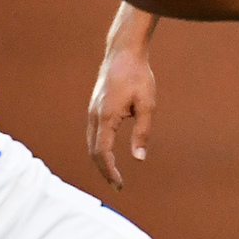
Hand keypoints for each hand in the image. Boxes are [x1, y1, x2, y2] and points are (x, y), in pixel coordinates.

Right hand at [86, 43, 156, 189]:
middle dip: (104, 170)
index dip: (109, 172)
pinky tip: (108, 153)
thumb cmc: (138, 76)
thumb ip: (142, 132)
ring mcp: (92, 110)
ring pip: (91, 143)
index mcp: (106, 116)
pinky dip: (98, 147)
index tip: (119, 185)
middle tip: (117, 186)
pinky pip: (92, 133)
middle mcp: (95, 115)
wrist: (123, 52)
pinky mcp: (94, 106)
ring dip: (100, 160)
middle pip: (93, 151)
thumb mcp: (147, 104)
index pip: (103, 153)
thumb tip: (139, 159)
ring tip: (113, 173)